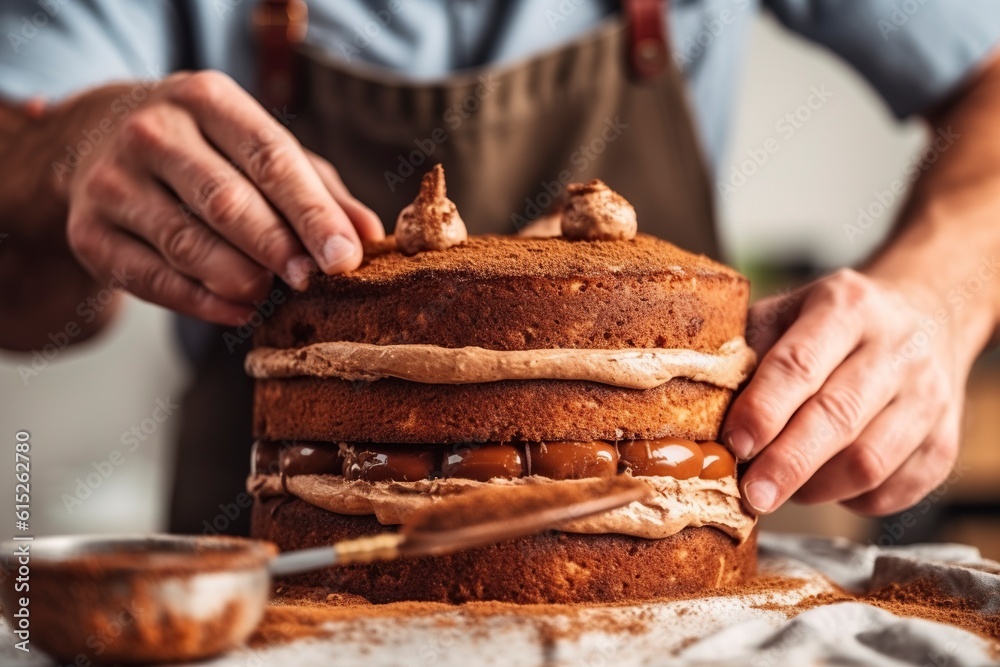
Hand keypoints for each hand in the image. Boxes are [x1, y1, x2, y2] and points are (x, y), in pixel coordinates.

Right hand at [60, 71, 383, 324]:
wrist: (98, 141)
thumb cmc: (208, 150)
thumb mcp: (261, 148)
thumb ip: (318, 190)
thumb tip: (368, 235)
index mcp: (207, 100)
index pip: (269, 158)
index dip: (311, 212)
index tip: (344, 257)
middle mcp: (153, 132)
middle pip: (225, 200)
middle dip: (275, 247)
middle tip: (309, 282)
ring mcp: (114, 182)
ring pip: (185, 242)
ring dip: (237, 278)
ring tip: (271, 295)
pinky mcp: (89, 233)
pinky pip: (150, 278)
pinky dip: (199, 303)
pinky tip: (236, 313)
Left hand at [723, 268, 967, 516]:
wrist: (925, 314)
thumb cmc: (831, 323)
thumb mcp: (786, 313)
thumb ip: (748, 354)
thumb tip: (702, 413)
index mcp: (845, 306)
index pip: (800, 363)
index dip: (763, 410)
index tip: (734, 445)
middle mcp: (896, 348)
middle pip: (838, 417)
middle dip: (787, 464)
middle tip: (750, 496)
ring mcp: (928, 396)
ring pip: (869, 461)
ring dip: (815, 488)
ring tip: (780, 489)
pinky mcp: (945, 441)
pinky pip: (893, 490)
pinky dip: (850, 500)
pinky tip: (825, 485)